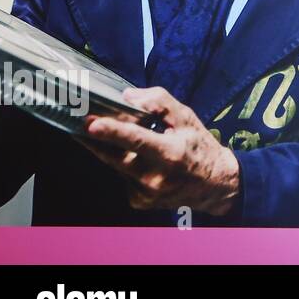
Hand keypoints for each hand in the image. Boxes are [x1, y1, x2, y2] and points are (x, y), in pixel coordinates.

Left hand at [80, 86, 239, 215]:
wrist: (215, 184)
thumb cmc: (200, 147)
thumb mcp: (187, 119)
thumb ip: (160, 103)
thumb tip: (128, 96)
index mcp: (170, 153)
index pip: (137, 140)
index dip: (113, 132)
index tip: (91, 125)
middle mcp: (155, 177)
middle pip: (115, 156)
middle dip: (95, 141)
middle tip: (83, 125)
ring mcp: (145, 192)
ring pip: (118, 166)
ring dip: (117, 152)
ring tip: (128, 143)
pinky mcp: (139, 201)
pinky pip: (124, 178)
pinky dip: (127, 167)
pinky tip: (142, 164)